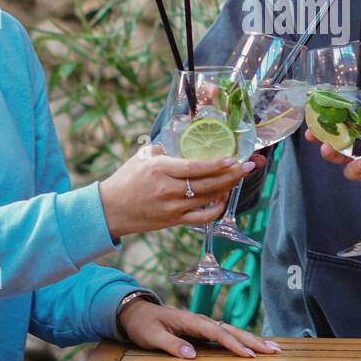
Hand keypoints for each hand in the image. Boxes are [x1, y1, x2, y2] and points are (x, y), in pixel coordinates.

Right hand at [99, 144, 265, 238]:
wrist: (111, 209)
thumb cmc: (127, 179)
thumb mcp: (144, 156)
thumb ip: (167, 148)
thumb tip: (190, 139)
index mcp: (160, 169)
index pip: (194, 168)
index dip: (216, 164)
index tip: (234, 158)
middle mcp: (168, 190)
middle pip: (207, 184)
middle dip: (232, 175)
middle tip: (249, 166)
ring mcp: (173, 208)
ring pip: (208, 199)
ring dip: (228, 188)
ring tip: (240, 177)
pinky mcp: (175, 221)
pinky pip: (202, 217)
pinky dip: (217, 208)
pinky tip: (223, 197)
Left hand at [118, 299, 281, 358]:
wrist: (136, 312)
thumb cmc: (144, 324)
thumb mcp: (152, 335)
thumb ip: (171, 344)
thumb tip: (192, 354)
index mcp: (191, 320)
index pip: (218, 333)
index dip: (234, 344)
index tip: (248, 355)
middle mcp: (201, 321)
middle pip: (232, 330)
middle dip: (253, 340)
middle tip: (273, 350)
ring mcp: (203, 325)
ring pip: (232, 331)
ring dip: (252, 340)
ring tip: (272, 347)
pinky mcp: (202, 330)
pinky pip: (226, 335)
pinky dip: (241, 340)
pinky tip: (252, 346)